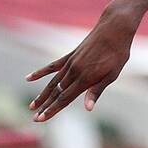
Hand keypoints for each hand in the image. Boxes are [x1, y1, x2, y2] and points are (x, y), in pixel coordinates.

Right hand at [26, 7, 135, 121]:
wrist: (114, 28)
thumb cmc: (117, 53)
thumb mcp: (112, 74)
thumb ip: (97, 91)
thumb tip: (87, 108)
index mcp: (84, 79)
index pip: (64, 99)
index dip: (52, 110)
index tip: (40, 119)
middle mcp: (74, 71)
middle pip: (56, 93)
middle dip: (45, 107)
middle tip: (34, 119)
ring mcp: (70, 62)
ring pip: (52, 82)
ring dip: (42, 94)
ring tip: (32, 105)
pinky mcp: (70, 55)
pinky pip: (52, 66)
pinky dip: (40, 73)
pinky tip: (29, 78)